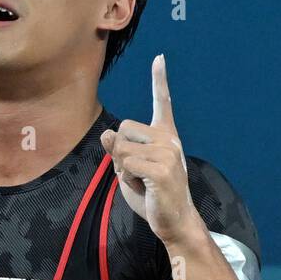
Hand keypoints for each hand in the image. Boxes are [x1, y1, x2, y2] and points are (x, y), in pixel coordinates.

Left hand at [99, 54, 194, 242]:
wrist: (173, 221)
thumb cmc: (152, 196)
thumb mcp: (130, 170)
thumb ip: (118, 151)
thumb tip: (107, 133)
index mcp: (165, 136)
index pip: (161, 103)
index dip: (159, 80)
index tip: (159, 58)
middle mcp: (169, 139)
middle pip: (123, 129)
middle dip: (120, 154)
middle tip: (138, 173)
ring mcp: (168, 152)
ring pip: (121, 148)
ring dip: (123, 169)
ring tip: (142, 182)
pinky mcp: (163, 168)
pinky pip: (126, 164)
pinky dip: (128, 178)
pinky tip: (145, 188)